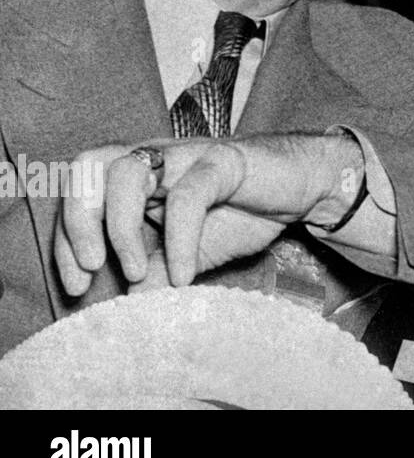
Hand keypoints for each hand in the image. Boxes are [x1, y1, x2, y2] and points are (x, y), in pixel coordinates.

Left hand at [54, 132, 364, 294]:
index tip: (79, 285)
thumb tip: (125, 302)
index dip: (67, 239)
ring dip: (118, 228)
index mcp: (138, 175)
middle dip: (77, 221)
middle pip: (88, 166)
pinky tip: (184, 274)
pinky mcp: (222, 161)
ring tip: (136, 272)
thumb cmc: (243, 212)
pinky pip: (188, 195)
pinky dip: (178, 240)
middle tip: (90, 268)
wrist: (303, 187)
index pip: (78, 192)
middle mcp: (155, 157)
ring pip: (127, 171)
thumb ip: (154, 273)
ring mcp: (186, 155)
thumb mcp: (189, 254)